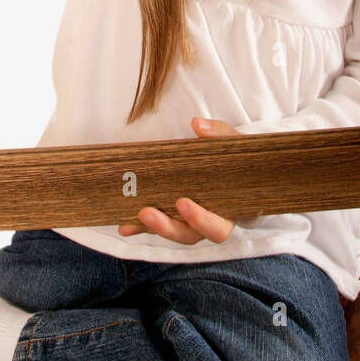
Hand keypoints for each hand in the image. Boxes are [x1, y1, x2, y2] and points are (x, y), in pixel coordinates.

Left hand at [117, 115, 241, 243]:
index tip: (182, 203)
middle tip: (147, 212)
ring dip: (152, 227)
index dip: (201, 220)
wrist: (235, 166)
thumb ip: (220, 134)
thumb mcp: (234, 144)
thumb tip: (198, 125)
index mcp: (228, 213)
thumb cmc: (235, 159)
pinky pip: (155, 227)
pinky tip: (124, 225)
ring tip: (135, 215)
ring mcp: (187, 224)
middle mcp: (207, 224)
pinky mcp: (171, 219)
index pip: (217, 228)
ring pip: (171, 233)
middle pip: (188, 235)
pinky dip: (139, 227)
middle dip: (167, 227)